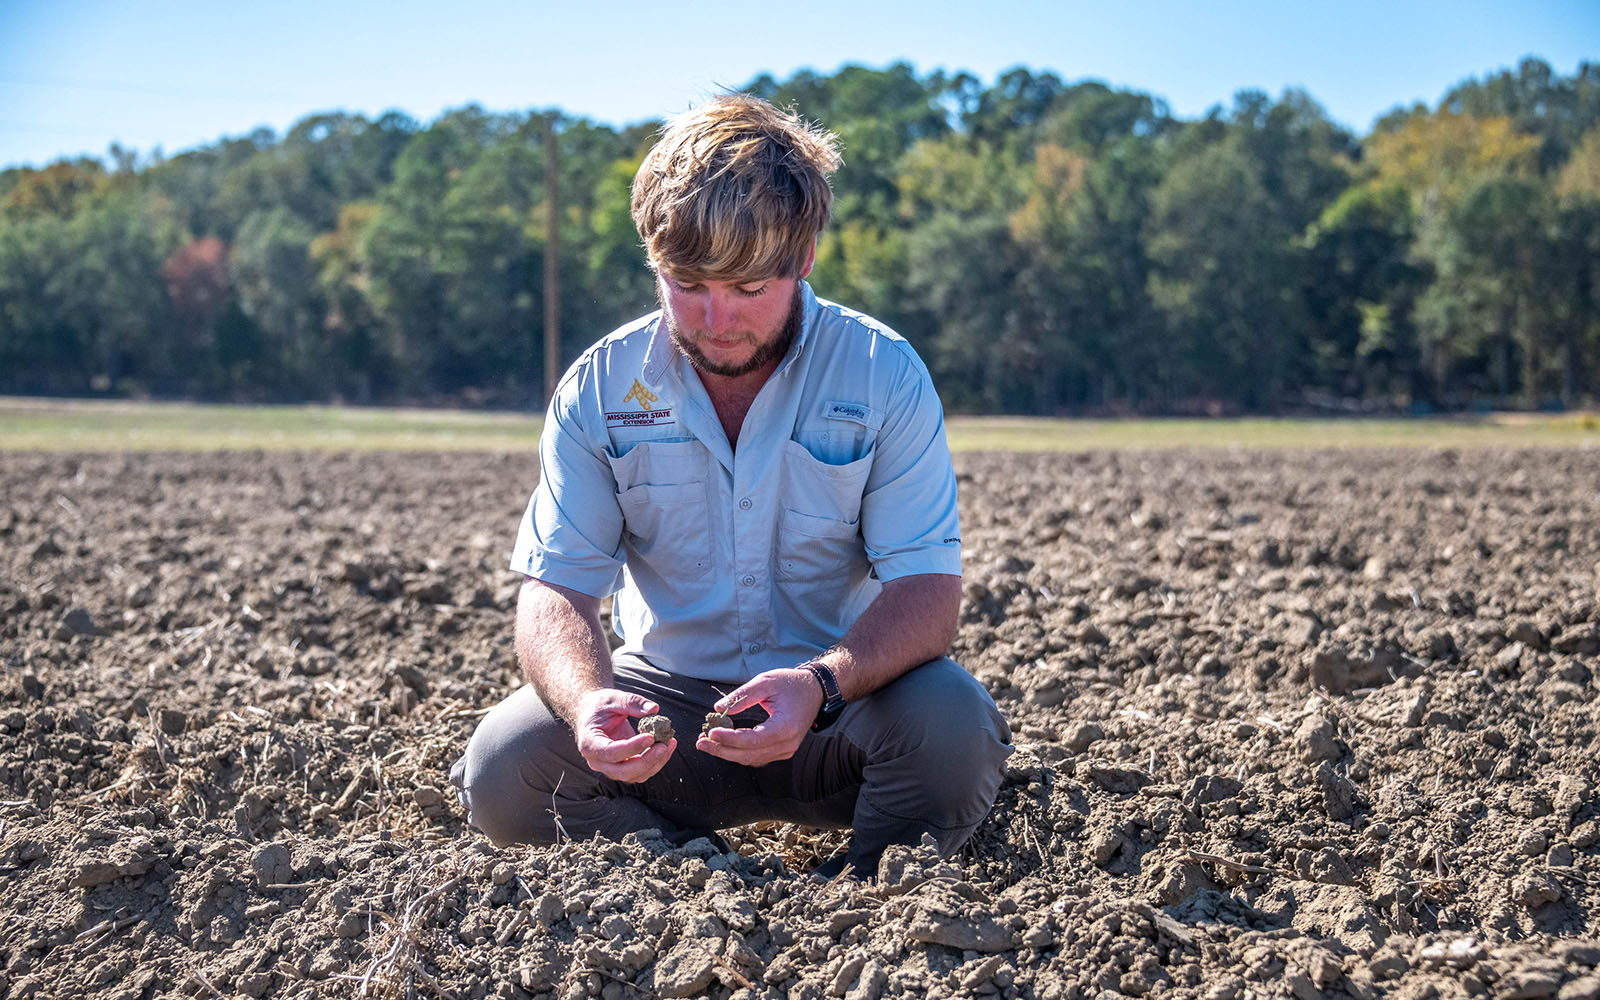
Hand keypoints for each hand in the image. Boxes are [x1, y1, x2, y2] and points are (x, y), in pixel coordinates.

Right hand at [573, 688, 675, 782]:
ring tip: (669, 742)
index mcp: (589, 743)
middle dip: (646, 761)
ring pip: (634, 775)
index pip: (611, 752)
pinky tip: (666, 746)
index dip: (632, 747)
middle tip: (664, 745)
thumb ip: (632, 702)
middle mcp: (597, 761)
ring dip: (655, 763)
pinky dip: (655, 762)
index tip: (650, 737)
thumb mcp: (613, 698)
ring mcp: (609, 768)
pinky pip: (640, 772)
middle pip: (623, 771)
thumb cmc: (600, 706)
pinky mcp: (622, 768)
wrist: (592, 714)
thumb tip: (654, 709)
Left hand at [696, 668, 823, 765]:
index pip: (752, 740)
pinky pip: (757, 756)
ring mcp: (785, 750)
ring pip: (751, 759)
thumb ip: (742, 696)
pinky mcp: (782, 750)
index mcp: (785, 727)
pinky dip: (739, 752)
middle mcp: (786, 744)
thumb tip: (717, 708)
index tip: (710, 732)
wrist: (815, 691)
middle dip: (722, 750)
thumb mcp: (765, 682)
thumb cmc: (791, 684)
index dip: (729, 739)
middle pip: (749, 755)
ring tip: (706, 742)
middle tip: (700, 743)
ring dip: (728, 753)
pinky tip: (724, 743)